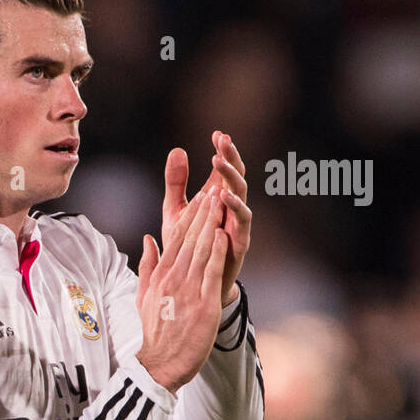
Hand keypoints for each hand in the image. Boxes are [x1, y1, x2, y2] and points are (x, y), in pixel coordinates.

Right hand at [134, 190, 229, 392]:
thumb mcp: (144, 295)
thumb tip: (147, 239)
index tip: (199, 198)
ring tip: (219, 203)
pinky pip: (210, 273)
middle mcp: (173, 278)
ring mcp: (187, 290)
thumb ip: (147, 265)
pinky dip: (216, 252)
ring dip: (210, 224)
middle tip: (214, 189)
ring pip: (200, 250)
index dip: (190, 216)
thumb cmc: (155, 331)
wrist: (159, 364)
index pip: (176, 238)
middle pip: (189, 238)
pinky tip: (222, 234)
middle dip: (203, 212)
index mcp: (161, 275)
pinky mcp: (202, 304)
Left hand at [160, 130, 251, 306]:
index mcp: (218, 200)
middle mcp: (231, 209)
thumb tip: (177, 150)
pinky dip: (235, 207)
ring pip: (242, 196)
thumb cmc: (189, 247)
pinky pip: (242, 223)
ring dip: (232, 178)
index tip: (217, 133)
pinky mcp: (239, 243)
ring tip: (219, 162)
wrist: (195, 285)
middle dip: (232, 158)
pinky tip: (224, 195)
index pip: (224, 170)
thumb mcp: (176, 211)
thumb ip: (176, 183)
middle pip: (237, 178)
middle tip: (224, 141)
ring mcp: (236, 225)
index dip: (223, 152)